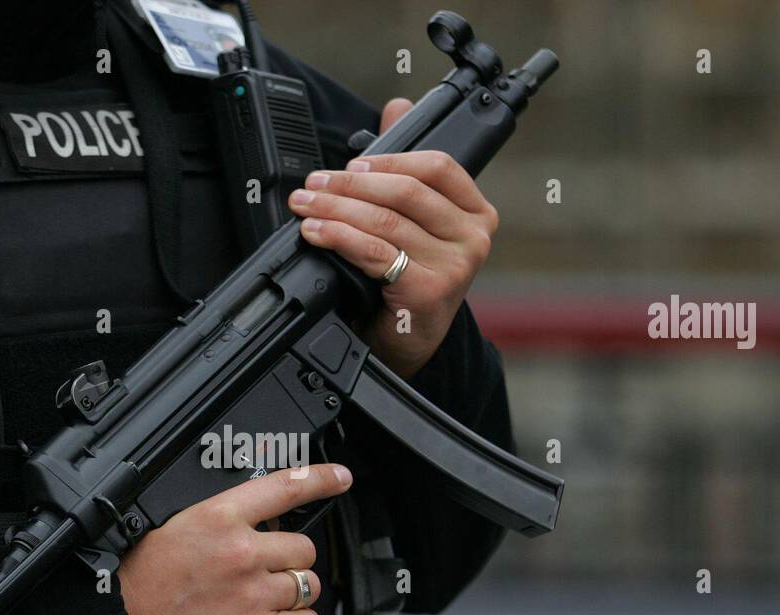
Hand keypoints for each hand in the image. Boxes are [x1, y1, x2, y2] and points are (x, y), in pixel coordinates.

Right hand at [117, 463, 352, 614]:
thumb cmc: (136, 583)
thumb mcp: (173, 528)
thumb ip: (219, 522)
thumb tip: (255, 524)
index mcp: (218, 517)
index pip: (284, 488)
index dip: (320, 480)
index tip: (340, 478)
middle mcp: (242, 552)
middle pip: (303, 548)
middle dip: (289, 559)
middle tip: (263, 572)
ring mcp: (253, 594)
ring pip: (308, 586)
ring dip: (293, 592)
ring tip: (263, 599)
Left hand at [287, 98, 498, 378]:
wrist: (407, 344)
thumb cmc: (410, 282)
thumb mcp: (412, 223)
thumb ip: (406, 166)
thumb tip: (396, 105)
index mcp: (475, 212)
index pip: (438, 167)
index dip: (390, 160)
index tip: (351, 166)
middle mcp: (473, 237)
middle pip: (405, 193)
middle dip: (349, 186)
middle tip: (312, 185)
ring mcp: (455, 266)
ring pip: (385, 222)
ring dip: (335, 210)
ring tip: (304, 206)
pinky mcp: (429, 290)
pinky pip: (375, 253)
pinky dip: (339, 238)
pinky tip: (316, 233)